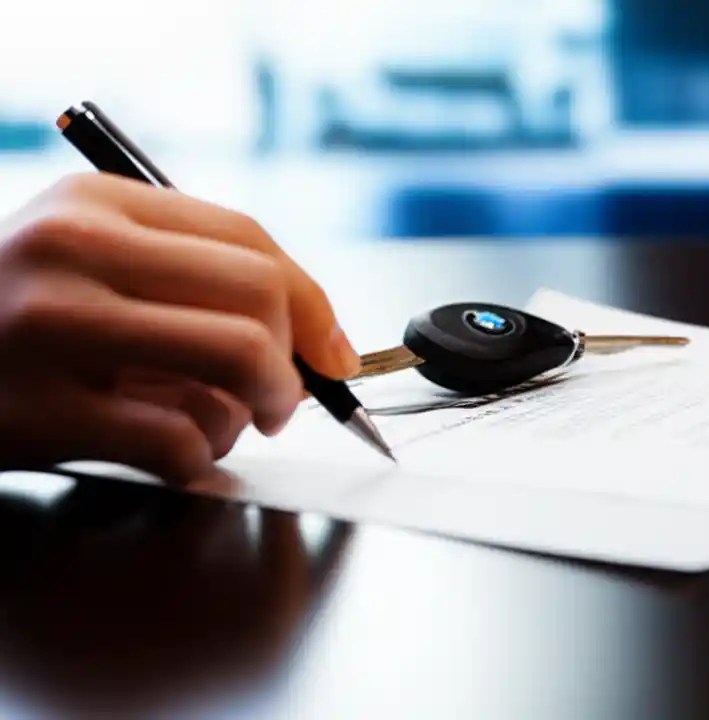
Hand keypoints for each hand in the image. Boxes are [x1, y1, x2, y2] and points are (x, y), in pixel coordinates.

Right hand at [0, 173, 360, 479]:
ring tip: (236, 424)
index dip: (314, 305)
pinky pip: (181, 440)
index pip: (251, 240)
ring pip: (237, 360)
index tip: (334, 352)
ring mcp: (50, 327)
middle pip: (258, 297)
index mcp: (95, 203)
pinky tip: (175, 454)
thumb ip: (186, 276)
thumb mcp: (83, 261)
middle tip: (284, 399)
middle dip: (297, 363)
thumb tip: (317, 337)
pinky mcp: (38, 411)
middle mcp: (73, 249)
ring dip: (261, 409)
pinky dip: (202, 457)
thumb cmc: (10, 320)